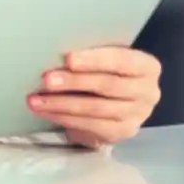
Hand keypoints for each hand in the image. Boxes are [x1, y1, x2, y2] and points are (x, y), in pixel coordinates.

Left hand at [28, 47, 161, 149]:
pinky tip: (46, 112)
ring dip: (61, 104)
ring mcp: (137, 115)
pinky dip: (64, 118)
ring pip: (96, 109)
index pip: (121, 60)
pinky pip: (91, 127)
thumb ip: (90, 56)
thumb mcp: (105, 58)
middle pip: (107, 86)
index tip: (68, 59)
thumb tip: (52, 51)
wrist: (120, 100)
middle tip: (46, 79)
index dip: (94, 59)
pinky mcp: (123, 132)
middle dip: (73, 82)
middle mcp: (148, 92)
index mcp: (147, 67)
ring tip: (35, 100)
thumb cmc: (106, 70)